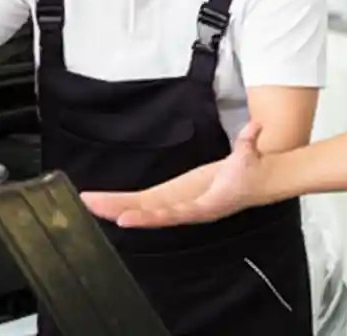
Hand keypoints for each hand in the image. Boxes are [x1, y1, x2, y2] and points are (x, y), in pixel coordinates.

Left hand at [81, 121, 267, 227]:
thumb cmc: (253, 172)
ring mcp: (177, 203)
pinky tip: (106, 203)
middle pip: (146, 212)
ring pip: (141, 208)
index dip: (147, 217)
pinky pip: (146, 202)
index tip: (125, 219)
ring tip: (89, 202)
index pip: (171, 212)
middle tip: (90, 204)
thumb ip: (249, 143)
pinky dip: (125, 202)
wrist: (257, 183)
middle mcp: (185, 208)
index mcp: (202, 204)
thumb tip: (255, 128)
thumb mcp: (251, 157)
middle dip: (117, 209)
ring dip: (114, 206)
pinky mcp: (173, 197)